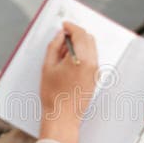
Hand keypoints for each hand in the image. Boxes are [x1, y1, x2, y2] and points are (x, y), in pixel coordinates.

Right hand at [39, 21, 98, 142]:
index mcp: (81, 59)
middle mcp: (92, 64)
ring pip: (91, 48)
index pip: (80, 34)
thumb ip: (54, 46)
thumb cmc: (53, 95)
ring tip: (63, 53)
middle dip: (76, 34)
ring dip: (80, 44)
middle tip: (62, 37)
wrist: (62, 117)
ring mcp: (95, 72)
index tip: (64, 25)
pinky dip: (83, 54)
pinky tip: (69, 62)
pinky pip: (91, 59)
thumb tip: (60, 35)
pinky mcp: (95, 79)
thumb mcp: (48, 67)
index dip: (71, 26)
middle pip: (88, 39)